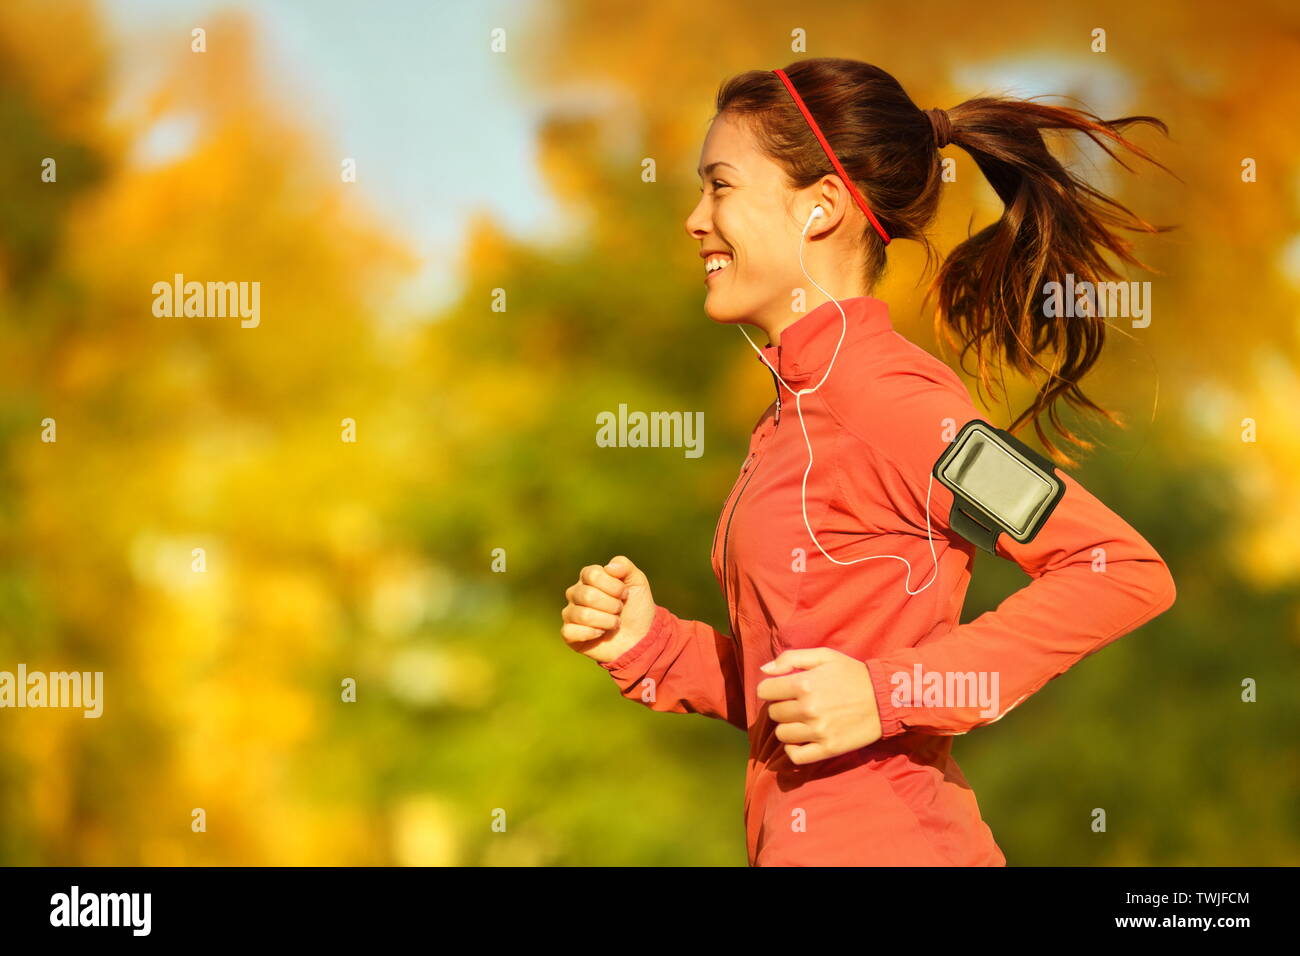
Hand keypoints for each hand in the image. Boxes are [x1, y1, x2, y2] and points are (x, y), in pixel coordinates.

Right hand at [560, 555, 656, 663]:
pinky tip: (601, 633)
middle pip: (587, 595)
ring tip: (614, 623)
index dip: (613, 586)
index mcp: (589, 577)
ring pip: (583, 615)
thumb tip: (609, 567)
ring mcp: (570, 613)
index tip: (625, 594)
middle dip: (612, 605)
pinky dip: (592, 634)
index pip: (592, 574)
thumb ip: (625, 566)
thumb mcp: (638, 582)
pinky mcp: (568, 633)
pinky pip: (571, 631)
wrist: (639, 637)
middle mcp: (576, 593)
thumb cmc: (636, 607)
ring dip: (607, 621)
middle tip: (620, 610)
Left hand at [756, 648, 882, 764]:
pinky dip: (793, 750)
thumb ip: (790, 658)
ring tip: (802, 720)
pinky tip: (801, 740)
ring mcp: (818, 731)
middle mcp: (808, 709)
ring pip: (782, 734)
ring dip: (788, 727)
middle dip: (781, 707)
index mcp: (804, 683)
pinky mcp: (828, 748)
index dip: (771, 689)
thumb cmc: (852, 674)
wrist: (885, 698)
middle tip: (797, 704)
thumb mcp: (824, 656)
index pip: (764, 691)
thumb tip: (764, 670)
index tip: (782, 689)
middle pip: (773, 713)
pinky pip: (796, 756)